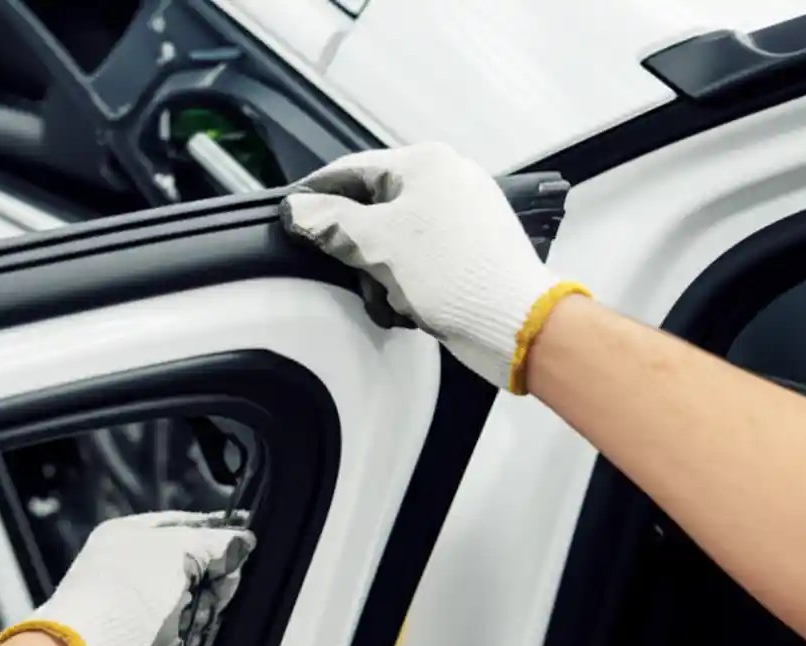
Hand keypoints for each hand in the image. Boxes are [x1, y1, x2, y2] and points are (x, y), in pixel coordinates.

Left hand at [0, 511, 254, 645]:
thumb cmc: (128, 588)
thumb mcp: (179, 549)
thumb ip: (216, 542)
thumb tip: (243, 541)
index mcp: (129, 534)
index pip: (181, 523)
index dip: (214, 529)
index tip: (244, 538)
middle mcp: (130, 566)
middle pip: (192, 564)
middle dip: (213, 573)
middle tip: (226, 579)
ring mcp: (137, 603)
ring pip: (193, 598)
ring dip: (206, 604)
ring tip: (202, 609)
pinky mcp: (145, 638)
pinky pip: (184, 627)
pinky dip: (192, 629)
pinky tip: (190, 630)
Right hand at [280, 143, 588, 392]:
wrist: (516, 322)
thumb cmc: (451, 274)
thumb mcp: (376, 243)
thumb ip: (328, 222)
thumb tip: (296, 209)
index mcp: (425, 162)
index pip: (349, 169)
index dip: (314, 195)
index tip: (288, 219)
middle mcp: (447, 178)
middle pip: (371, 206)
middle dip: (356, 247)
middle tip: (349, 272)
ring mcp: (462, 213)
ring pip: (393, 237)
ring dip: (380, 271)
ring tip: (389, 296)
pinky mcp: (471, 248)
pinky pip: (420, 257)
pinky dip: (405, 281)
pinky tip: (409, 304)